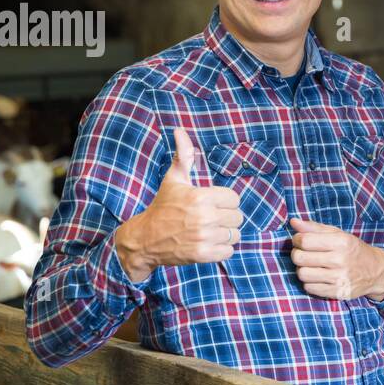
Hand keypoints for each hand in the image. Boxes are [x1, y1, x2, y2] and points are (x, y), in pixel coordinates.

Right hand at [114, 128, 243, 282]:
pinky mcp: (203, 255)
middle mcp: (204, 216)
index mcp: (201, 196)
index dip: (225, 202)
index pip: (234, 198)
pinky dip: (222, 250)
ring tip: (208, 231)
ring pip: (235, 235)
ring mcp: (204, 237)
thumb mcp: (174, 179)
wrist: (145, 238)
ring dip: (224, 234)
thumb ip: (183, 155)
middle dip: (226, 218)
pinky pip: (229, 251)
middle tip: (209, 219)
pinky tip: (208, 243)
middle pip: (238, 217)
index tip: (212, 204)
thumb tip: (180, 130)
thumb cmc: (163, 206)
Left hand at [289, 216, 383, 300]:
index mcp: (341, 242)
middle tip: (303, 254)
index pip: (304, 240)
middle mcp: (340, 260)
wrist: (376, 271)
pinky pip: (309, 288)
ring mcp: (339, 278)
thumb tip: (293, 222)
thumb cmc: (353, 250)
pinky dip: (310, 282)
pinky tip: (317, 276)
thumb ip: (314, 227)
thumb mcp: (338, 234)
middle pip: (299, 258)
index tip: (300, 240)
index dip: (296, 240)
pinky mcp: (337, 293)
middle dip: (297, 254)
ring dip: (302, 269)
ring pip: (302, 274)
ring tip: (310, 266)